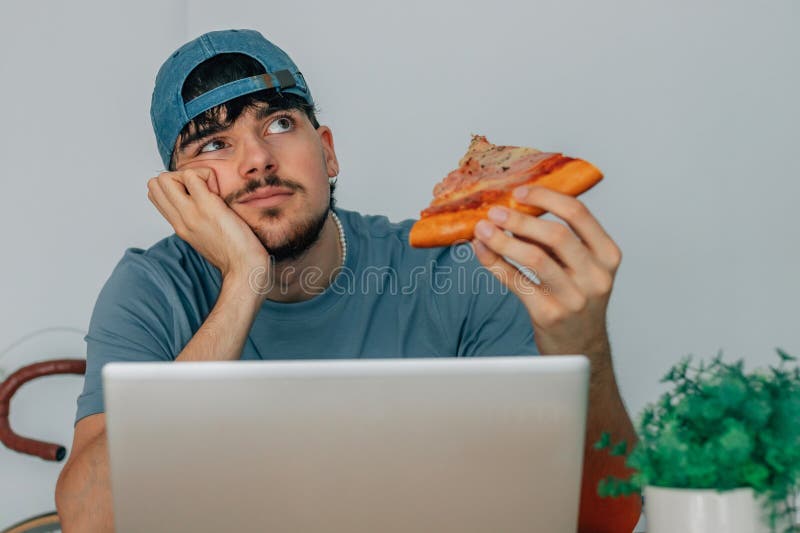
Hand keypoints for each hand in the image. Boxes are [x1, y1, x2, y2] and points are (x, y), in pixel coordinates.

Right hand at [147, 168, 269, 280]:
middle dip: (177, 178)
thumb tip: (199, 204)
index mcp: (179, 227)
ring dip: (190, 175)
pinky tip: (219, 191)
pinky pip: (192, 175)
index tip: (195, 194)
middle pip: (155, 184)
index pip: (156, 196)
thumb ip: (197, 221)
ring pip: (166, 178)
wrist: (244, 268)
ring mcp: (190, 213)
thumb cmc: (234, 254)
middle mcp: (179, 220)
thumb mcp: (207, 238)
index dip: (173, 186)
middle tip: (201, 189)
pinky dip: (207, 175)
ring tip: (210, 190)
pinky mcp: (207, 206)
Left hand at [472, 186, 621, 357]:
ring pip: (535, 257)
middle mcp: (596, 276)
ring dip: (503, 240)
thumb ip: (556, 241)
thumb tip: (515, 210)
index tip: (521, 192)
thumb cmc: (576, 300)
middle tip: (496, 211)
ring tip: (483, 229)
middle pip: (556, 234)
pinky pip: (517, 281)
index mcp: (607, 255)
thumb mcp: (580, 267)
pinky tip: (483, 251)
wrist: (580, 348)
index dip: (547, 198)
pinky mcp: (550, 314)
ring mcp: (574, 297)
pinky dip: (495, 263)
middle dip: (520, 218)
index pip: (578, 213)